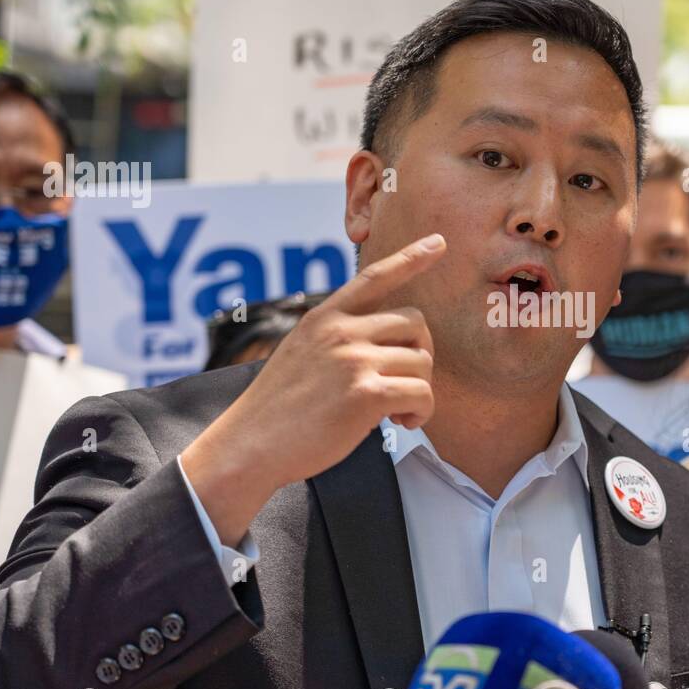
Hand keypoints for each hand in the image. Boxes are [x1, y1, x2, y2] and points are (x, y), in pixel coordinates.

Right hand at [181, 234, 444, 542]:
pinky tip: (402, 423)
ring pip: (422, 362)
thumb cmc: (276, 411)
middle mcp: (340, 331)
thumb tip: (380, 346)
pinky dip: (422, 412)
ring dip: (420, 390)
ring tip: (399, 412)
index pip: (374, 278)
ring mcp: (353, 360)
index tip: (439, 243)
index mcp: (323, 318)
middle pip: (415, 323)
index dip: (411, 258)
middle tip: (406, 383)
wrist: (249, 445)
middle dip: (421, 354)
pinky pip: (421, 393)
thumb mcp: (299, 354)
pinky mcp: (366, 394)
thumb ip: (335, 340)